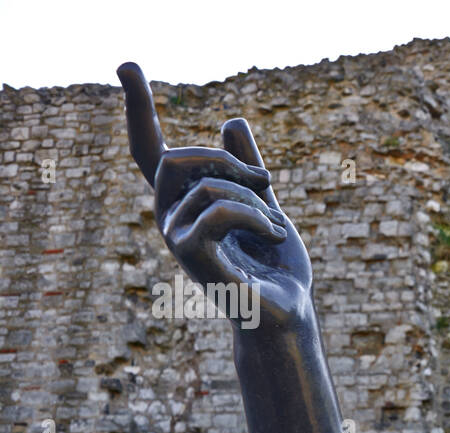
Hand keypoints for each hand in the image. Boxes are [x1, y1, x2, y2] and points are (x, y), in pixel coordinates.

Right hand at [118, 62, 311, 328]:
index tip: (126, 65)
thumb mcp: (266, 205)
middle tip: (266, 178)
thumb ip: (248, 169)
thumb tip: (231, 120)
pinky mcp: (194, 258)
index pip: (149, 150)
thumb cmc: (277, 269)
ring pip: (207, 184)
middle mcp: (171, 219)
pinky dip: (254, 214)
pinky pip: (215, 210)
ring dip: (254, 196)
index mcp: (185, 204)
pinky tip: (277, 233)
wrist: (288, 315)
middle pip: (174, 157)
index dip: (137, 108)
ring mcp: (178, 239)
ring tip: (279, 226)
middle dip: (224, 156)